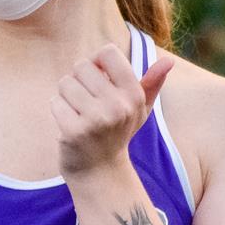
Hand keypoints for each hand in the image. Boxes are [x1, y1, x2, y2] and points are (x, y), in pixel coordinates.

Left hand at [52, 42, 172, 177]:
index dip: (96, 62)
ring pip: (65, 83)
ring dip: (66, 96)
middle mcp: (118, 105)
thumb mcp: (139, 109)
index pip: (107, 52)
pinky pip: (55, 102)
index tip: (97, 79)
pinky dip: (58, 110)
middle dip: (78, 80)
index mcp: (134, 94)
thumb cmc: (117, 132)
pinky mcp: (74, 131)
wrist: (100, 172)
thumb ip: (151, 83)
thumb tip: (169, 60)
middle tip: (86, 102)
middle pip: (81, 66)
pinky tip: (69, 124)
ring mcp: (96, 119)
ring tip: (78, 113)